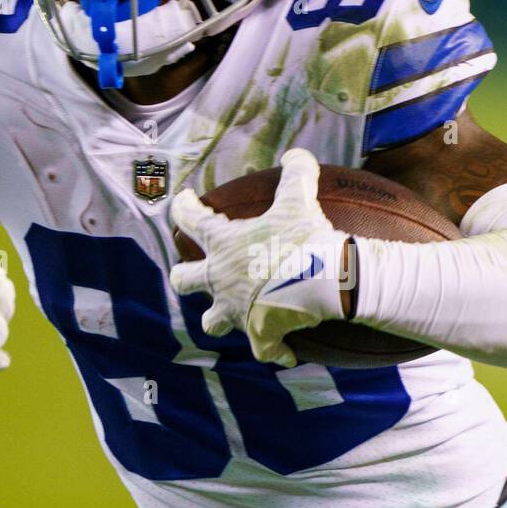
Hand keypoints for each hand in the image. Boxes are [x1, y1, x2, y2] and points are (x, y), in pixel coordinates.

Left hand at [169, 148, 350, 366]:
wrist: (324, 281)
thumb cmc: (304, 239)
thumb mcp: (299, 199)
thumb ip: (296, 173)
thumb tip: (297, 154)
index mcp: (224, 244)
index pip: (191, 221)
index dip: (183, 208)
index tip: (182, 202)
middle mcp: (221, 279)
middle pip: (184, 280)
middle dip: (184, 276)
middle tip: (188, 272)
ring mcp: (237, 311)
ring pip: (212, 322)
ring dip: (218, 319)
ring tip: (226, 318)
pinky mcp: (260, 335)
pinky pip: (266, 349)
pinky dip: (276, 350)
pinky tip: (286, 352)